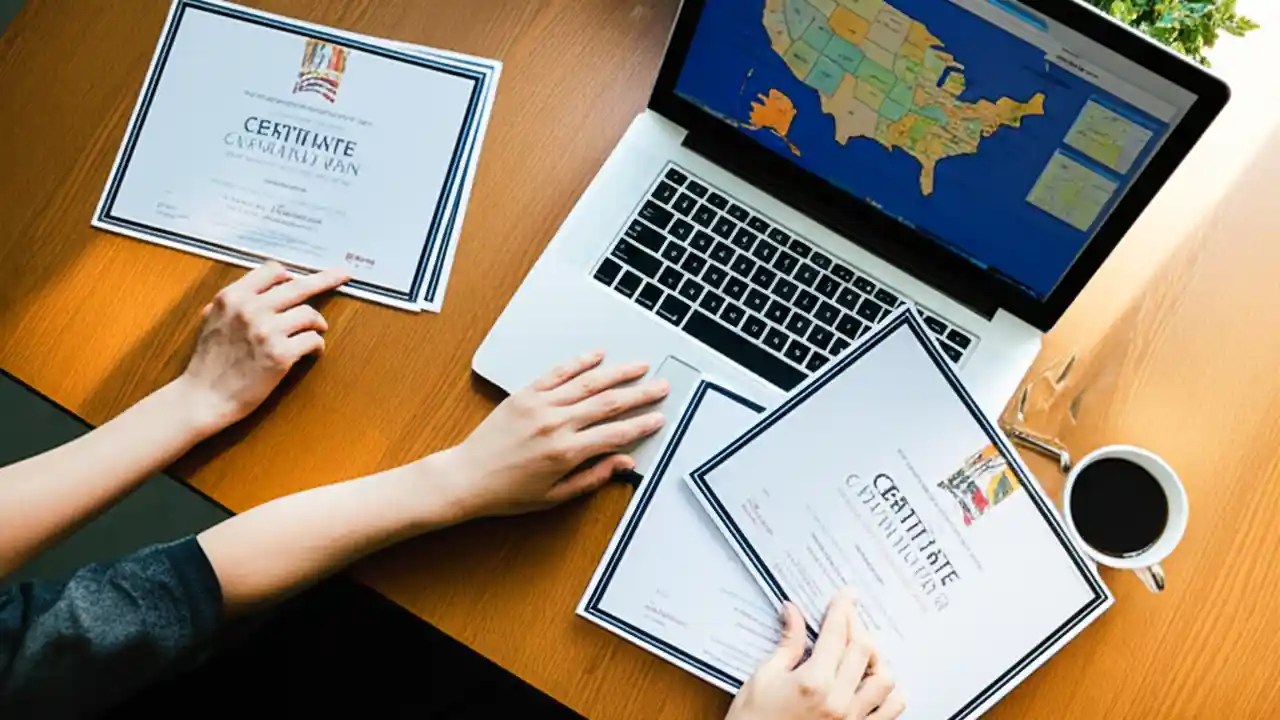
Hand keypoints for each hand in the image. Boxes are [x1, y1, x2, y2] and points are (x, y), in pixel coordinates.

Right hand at [175, 262, 348, 435]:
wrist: (204, 397)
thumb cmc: (209, 362)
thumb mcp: (213, 318)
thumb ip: (236, 300)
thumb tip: (266, 285)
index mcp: (232, 297)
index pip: (272, 270)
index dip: (291, 275)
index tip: (302, 278)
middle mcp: (250, 309)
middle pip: (299, 285)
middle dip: (326, 279)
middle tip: (343, 275)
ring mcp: (266, 331)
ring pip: (310, 314)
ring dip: (318, 323)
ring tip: (316, 331)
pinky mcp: (280, 354)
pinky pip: (313, 340)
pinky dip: (317, 345)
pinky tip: (312, 352)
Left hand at [430, 351, 668, 519]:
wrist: (466, 477)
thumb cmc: (507, 492)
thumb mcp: (555, 496)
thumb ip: (593, 477)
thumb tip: (623, 464)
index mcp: (566, 453)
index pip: (616, 434)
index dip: (642, 425)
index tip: (659, 417)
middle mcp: (556, 424)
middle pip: (609, 403)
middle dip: (640, 394)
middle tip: (662, 386)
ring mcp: (540, 406)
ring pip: (588, 382)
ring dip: (618, 373)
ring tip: (639, 366)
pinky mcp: (525, 394)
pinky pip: (558, 373)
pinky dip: (579, 362)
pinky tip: (597, 356)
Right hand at [727, 590, 904, 719]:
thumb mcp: (764, 677)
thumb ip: (788, 644)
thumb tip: (794, 613)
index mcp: (813, 684)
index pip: (836, 634)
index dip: (842, 608)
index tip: (846, 595)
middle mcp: (838, 702)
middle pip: (863, 649)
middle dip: (857, 624)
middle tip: (848, 614)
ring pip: (885, 678)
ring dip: (878, 656)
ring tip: (863, 647)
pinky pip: (891, 710)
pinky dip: (892, 691)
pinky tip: (878, 680)